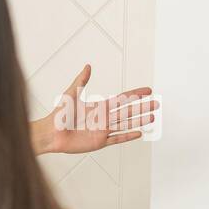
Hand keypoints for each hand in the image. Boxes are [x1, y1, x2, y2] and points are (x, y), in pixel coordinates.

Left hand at [33, 65, 157, 154]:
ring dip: (138, 121)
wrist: (51, 133)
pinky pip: (116, 138)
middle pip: (127, 111)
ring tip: (152, 117)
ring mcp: (103, 130)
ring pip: (125, 124)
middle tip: (157, 103)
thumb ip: (81, 81)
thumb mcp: (71, 95)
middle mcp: (103, 118)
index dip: (135, 94)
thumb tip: (88, 66)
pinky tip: (139, 133)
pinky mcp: (99, 142)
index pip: (122, 98)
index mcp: (99, 106)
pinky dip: (127, 136)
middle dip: (142, 107)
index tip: (148, 90)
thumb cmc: (58, 115)